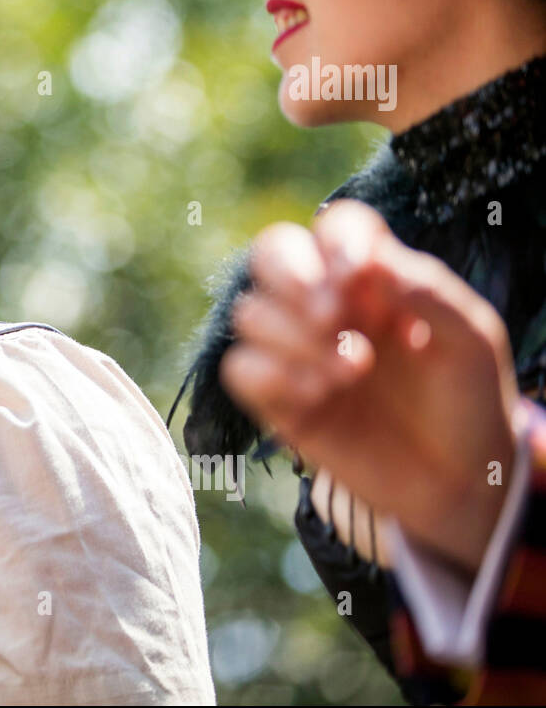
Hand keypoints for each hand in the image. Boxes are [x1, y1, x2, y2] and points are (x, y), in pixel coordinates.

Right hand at [220, 199, 521, 575]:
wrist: (459, 480)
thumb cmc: (467, 398)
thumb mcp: (469, 336)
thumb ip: (423, 288)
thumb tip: (366, 259)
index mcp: (371, 277)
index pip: (335, 228)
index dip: (339, 243)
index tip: (363, 278)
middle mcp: (324, 304)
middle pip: (270, 253)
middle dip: (294, 279)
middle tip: (332, 317)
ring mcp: (295, 350)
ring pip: (249, 313)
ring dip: (296, 338)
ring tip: (353, 371)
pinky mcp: (275, 399)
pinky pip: (239, 369)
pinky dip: (274, 376)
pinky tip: (320, 396)